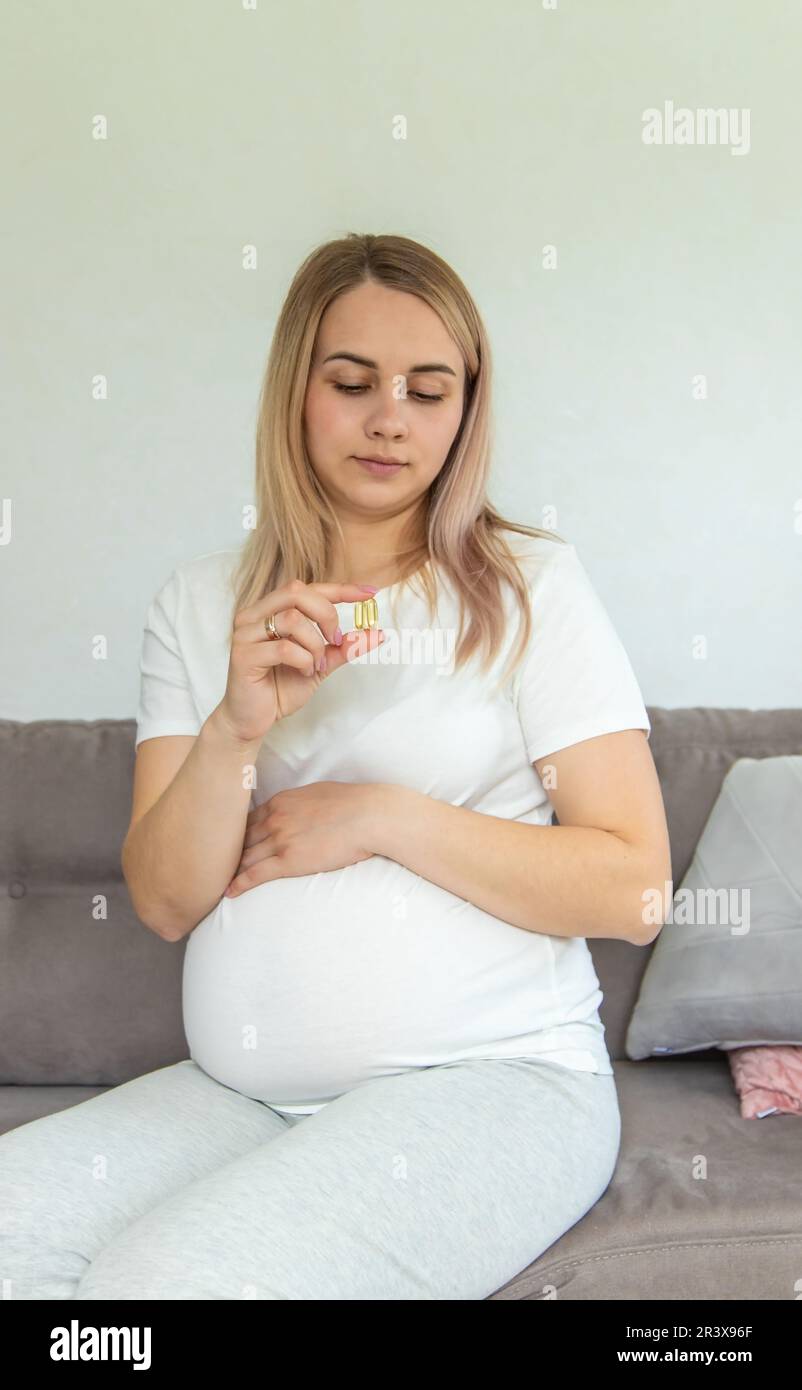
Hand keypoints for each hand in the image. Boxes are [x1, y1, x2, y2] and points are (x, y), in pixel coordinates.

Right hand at [214, 579, 385, 746]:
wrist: (251, 721)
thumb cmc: (280, 689)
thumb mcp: (320, 664)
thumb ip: (344, 648)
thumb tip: (378, 634)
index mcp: (271, 610)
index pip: (308, 588)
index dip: (340, 588)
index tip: (370, 593)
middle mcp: (255, 615)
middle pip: (296, 592)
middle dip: (326, 615)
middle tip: (336, 640)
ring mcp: (246, 633)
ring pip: (292, 619)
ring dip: (315, 644)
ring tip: (315, 665)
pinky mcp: (243, 655)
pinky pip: (284, 648)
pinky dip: (303, 660)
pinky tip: (304, 672)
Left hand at [223, 781, 378, 895]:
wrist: (368, 815)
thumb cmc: (352, 803)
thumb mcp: (317, 794)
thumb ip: (300, 804)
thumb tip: (300, 811)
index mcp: (280, 802)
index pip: (248, 821)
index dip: (236, 836)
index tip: (228, 847)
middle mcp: (274, 819)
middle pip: (241, 840)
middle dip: (227, 854)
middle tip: (213, 866)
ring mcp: (280, 840)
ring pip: (245, 858)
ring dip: (229, 870)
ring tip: (215, 883)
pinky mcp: (289, 860)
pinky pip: (256, 874)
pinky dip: (239, 884)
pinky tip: (229, 893)